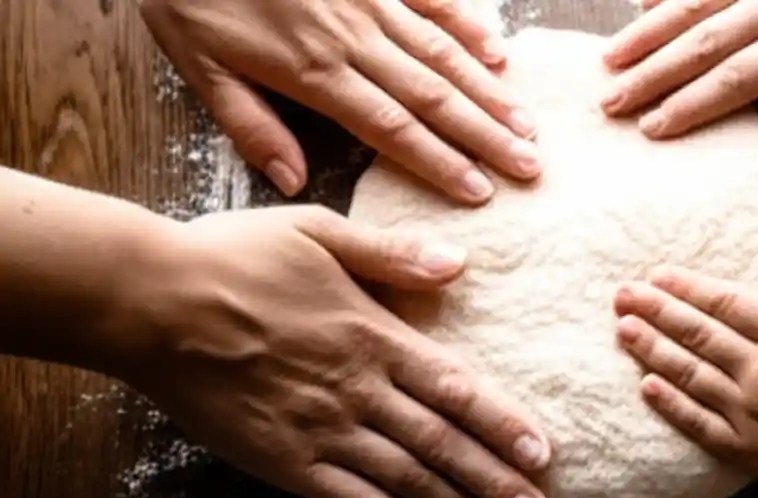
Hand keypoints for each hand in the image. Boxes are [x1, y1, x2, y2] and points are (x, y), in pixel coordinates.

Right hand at [117, 206, 554, 497]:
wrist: (148, 303)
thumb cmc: (231, 258)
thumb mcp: (318, 232)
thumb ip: (391, 253)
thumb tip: (459, 262)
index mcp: (373, 336)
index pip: (458, 388)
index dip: (504, 423)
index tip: (544, 455)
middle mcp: (359, 391)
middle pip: (445, 447)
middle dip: (499, 485)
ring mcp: (323, 432)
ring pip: (412, 483)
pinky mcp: (287, 463)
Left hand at [141, 0, 539, 201]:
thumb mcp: (200, 68)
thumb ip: (251, 126)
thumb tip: (293, 180)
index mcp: (312, 72)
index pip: (391, 128)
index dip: (439, 162)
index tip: (479, 191)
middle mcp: (352, 38)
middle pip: (432, 96)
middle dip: (485, 136)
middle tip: (530, 166)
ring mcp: (369, 0)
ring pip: (441, 52)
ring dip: (488, 91)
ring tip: (527, 124)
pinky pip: (430, 0)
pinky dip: (466, 25)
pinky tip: (497, 52)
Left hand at [612, 232, 757, 497]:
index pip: (728, 302)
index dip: (690, 287)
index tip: (658, 274)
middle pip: (698, 334)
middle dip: (656, 311)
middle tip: (620, 294)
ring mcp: (752, 413)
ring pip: (691, 375)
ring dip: (653, 351)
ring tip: (622, 330)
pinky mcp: (749, 451)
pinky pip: (699, 424)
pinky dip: (670, 405)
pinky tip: (645, 388)